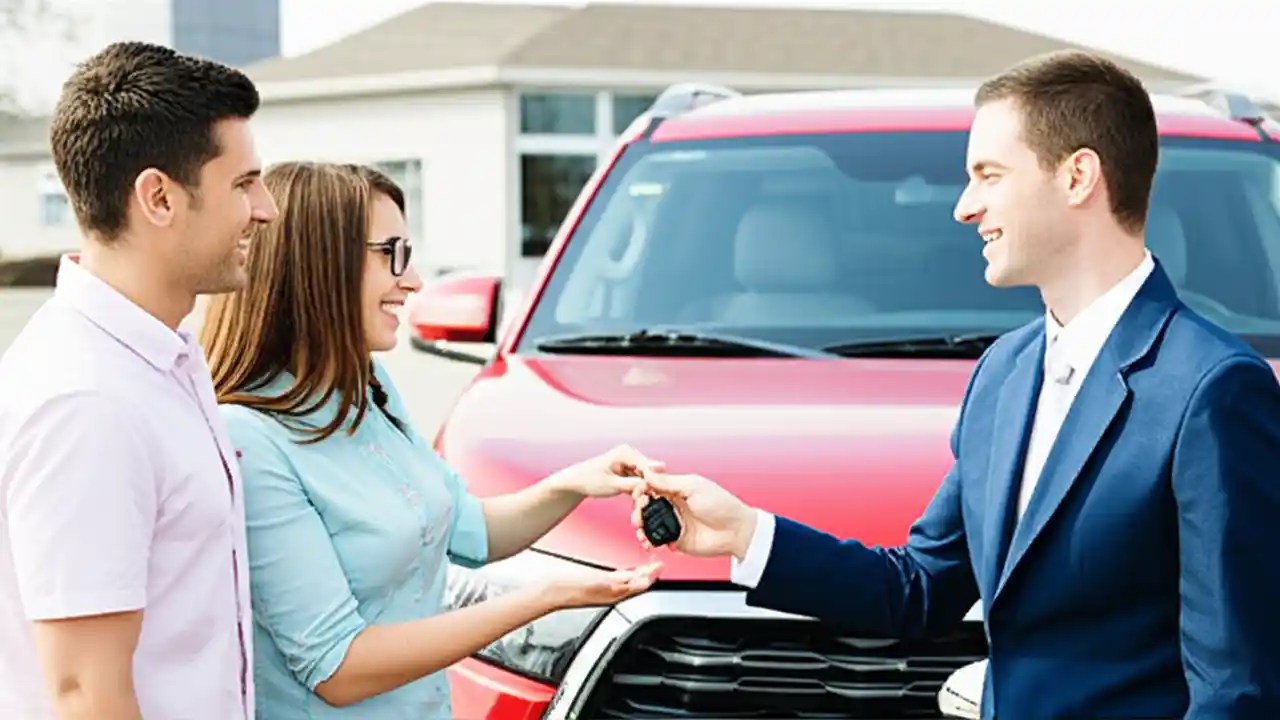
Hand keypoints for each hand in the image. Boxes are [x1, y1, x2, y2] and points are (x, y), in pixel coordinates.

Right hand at [540, 562, 661, 608]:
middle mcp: (611, 593)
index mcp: (616, 593)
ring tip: (644, 566)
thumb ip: (624, 583)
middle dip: (647, 574)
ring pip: (626, 582)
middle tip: (655, 563)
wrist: (548, 592)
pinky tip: (620, 570)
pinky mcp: (592, 585)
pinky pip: (614, 580)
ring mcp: (601, 589)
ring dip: (637, 573)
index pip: (642, 584)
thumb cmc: (570, 589)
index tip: (660, 564)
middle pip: (636, 583)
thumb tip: (645, 581)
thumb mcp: (602, 583)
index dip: (652, 574)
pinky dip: (623, 574)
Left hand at [552, 444, 665, 498]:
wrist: (575, 482)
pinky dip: (637, 492)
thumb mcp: (614, 485)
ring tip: (636, 503)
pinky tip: (634, 501)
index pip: (649, 468)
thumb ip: (635, 483)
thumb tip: (655, 480)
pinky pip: (639, 482)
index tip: (648, 498)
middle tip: (640, 503)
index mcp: (626, 452)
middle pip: (648, 473)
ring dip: (642, 492)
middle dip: (647, 488)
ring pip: (645, 479)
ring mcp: (630, 463)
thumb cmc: (590, 481)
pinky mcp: (629, 472)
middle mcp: (631, 454)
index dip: (651, 484)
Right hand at [631, 473, 756, 558]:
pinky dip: (648, 540)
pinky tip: (648, 541)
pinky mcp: (676, 539)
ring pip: (648, 523)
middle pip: (646, 505)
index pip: (652, 486)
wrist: (736, 531)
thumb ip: (669, 482)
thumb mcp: (694, 487)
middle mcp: (673, 505)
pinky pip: (657, 539)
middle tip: (640, 512)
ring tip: (641, 528)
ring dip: (640, 525)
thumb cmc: (721, 505)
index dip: (642, 489)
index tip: (638, 492)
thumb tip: (648, 473)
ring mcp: (674, 523)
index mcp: (677, 489)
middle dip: (638, 508)